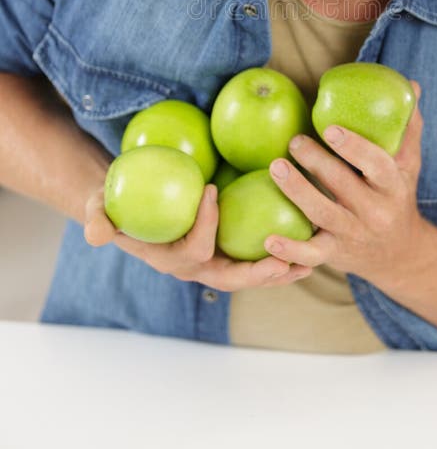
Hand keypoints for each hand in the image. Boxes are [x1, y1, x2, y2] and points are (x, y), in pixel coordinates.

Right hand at [84, 181, 311, 290]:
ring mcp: (214, 264)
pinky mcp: (228, 253)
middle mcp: (195, 269)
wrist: (132, 211)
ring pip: (251, 275)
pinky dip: (282, 255)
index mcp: (169, 259)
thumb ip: (98, 219)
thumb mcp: (101, 208)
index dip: (204, 225)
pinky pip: (258, 258)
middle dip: (257, 273)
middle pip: (231, 279)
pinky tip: (307, 240)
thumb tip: (97, 233)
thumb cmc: (119, 205)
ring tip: (309, 260)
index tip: (213, 189)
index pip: (193, 250)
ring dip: (279, 271)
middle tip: (283, 261)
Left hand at [263, 81, 427, 287]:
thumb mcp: (408, 165)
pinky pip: (310, 254)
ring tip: (275, 167)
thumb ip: (408, 126)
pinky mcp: (334, 255)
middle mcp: (375, 212)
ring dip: (296, 191)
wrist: (400, 254)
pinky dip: (290, 250)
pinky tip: (268, 238)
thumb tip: (411, 84)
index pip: (377, 165)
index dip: (353, 147)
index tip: (329, 127)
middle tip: (293, 140)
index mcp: (393, 186)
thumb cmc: (397, 195)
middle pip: (342, 186)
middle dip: (315, 162)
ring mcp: (353, 235)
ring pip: (322, 214)